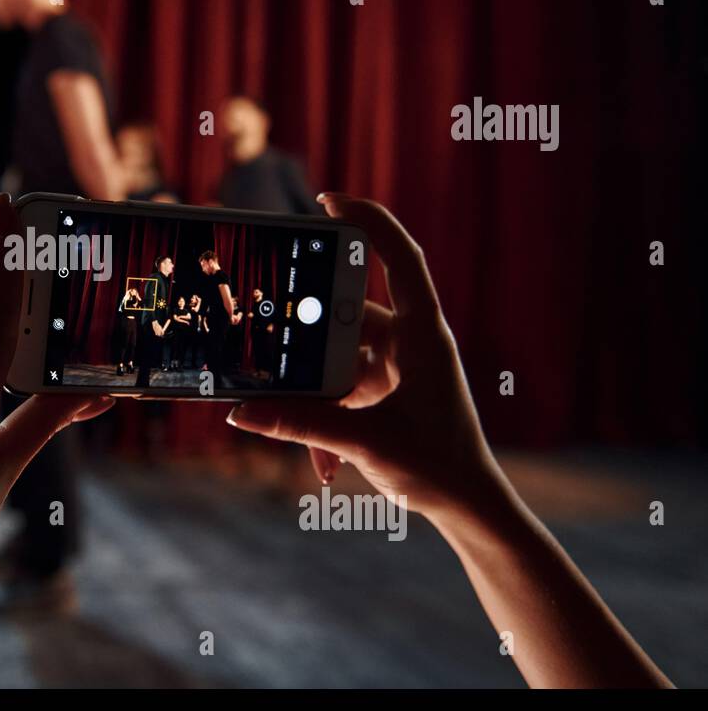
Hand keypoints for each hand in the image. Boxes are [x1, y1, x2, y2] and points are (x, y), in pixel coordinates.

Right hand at [228, 194, 505, 521]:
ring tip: (295, 419)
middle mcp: (411, 342)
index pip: (399, 257)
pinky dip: (327, 418)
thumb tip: (241, 411)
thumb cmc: (439, 467)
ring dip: (317, 391)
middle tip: (268, 315)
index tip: (328, 200)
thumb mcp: (364, 442)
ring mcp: (399, 368)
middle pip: (349, 312)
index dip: (367, 221)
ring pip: (340, 358)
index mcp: (422, 335)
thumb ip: (301, 424)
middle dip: (310, 328)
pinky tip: (323, 466)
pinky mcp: (389, 393)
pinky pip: (345, 389)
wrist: (470, 509)